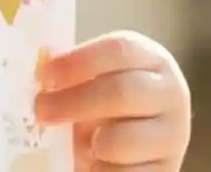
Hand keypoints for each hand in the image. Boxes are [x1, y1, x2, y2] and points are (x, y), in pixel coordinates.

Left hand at [35, 32, 190, 170]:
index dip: (79, 61)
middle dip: (74, 102)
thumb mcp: (91, 82)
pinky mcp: (167, 169)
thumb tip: (36, 72)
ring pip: (122, 140)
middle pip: (121, 92)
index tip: (46, 75)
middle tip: (42, 111)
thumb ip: (70, 74)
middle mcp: (169, 91)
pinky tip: (100, 164)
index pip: (119, 50)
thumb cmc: (102, 107)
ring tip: (87, 145)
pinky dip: (103, 170)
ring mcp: (174, 134)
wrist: (133, 151)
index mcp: (148, 58)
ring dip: (93, 145)